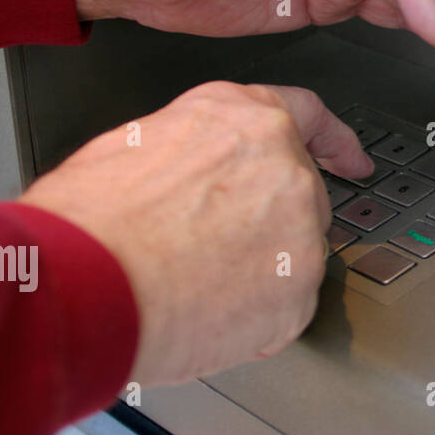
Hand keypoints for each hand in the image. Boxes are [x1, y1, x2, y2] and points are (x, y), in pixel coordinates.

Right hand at [19, 81, 370, 385]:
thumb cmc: (91, 223)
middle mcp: (284, 166)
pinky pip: (286, 307)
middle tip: (212, 250)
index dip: (333, 141)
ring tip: (193, 283)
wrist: (84, 284)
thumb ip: (195, 151)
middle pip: (300, 196)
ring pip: (294, 254)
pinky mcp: (300, 290)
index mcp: (244, 120)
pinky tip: (206, 314)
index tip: (351, 160)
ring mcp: (300, 229)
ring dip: (257, 272)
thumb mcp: (138, 146)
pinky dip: (255, 318)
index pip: (309, 116)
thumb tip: (196, 173)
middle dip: (267, 224)